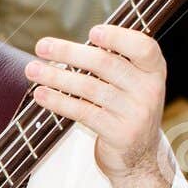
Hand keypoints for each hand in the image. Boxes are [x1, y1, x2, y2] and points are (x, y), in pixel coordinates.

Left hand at [28, 25, 166, 181]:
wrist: (139, 155)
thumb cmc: (126, 107)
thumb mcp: (132, 82)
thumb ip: (113, 61)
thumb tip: (63, 45)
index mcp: (154, 70)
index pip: (144, 47)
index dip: (119, 37)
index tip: (92, 32)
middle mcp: (149, 90)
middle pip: (106, 64)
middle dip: (69, 52)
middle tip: (42, 46)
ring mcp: (135, 113)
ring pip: (89, 88)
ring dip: (56, 77)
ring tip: (32, 70)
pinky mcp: (119, 133)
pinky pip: (83, 112)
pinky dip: (59, 101)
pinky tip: (41, 94)